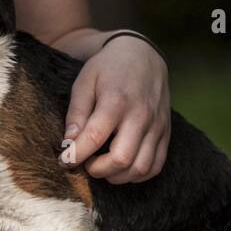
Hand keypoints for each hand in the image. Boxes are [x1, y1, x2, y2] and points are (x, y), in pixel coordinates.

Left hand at [60, 37, 169, 182]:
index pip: (95, 137)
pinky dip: (137, 174)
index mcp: (116, 100)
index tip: (64, 161)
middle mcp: (140, 115)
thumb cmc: (107, 68)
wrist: (142, 54)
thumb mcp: (84, 82)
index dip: (76, 155)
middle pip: (122, 159)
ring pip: (140, 167)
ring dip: (117, 176)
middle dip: (98, 170)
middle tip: (85, 164)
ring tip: (102, 167)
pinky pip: (156, 165)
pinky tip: (122, 168)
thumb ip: (76, 113)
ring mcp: (156, 125)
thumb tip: (68, 144)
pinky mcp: (166, 132)